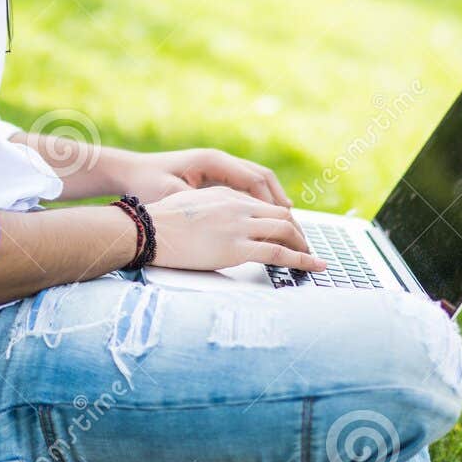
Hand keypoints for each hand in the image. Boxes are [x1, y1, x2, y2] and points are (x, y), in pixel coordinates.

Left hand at [119, 147, 290, 206]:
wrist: (130, 172)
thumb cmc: (147, 183)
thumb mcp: (170, 194)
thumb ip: (197, 203)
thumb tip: (224, 214)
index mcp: (213, 161)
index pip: (253, 179)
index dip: (270, 201)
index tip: (283, 221)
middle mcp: (220, 160)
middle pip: (261, 177)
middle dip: (279, 199)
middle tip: (293, 222)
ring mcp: (218, 167)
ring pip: (255, 180)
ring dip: (271, 199)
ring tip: (286, 221)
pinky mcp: (214, 176)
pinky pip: (244, 187)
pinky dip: (257, 200)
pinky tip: (263, 217)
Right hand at [147, 186, 324, 272]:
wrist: (147, 230)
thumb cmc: (158, 222)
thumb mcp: (188, 205)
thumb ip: (208, 210)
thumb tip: (215, 224)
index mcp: (227, 195)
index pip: (264, 206)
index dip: (280, 220)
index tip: (287, 232)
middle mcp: (238, 207)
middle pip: (282, 216)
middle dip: (298, 233)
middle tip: (304, 247)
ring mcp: (239, 227)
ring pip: (286, 231)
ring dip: (303, 246)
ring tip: (312, 259)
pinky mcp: (237, 249)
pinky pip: (279, 253)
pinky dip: (302, 260)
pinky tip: (314, 266)